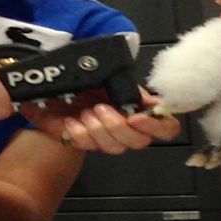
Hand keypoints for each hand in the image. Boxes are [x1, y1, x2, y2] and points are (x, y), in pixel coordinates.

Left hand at [22, 89, 180, 153]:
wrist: (54, 84)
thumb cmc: (85, 75)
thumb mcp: (107, 72)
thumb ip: (126, 84)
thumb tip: (141, 97)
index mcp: (138, 106)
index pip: (166, 126)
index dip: (156, 126)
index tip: (135, 118)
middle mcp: (127, 125)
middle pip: (140, 141)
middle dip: (118, 126)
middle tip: (99, 108)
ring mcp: (108, 137)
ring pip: (116, 148)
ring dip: (99, 130)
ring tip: (84, 112)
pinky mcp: (87, 144)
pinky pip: (88, 147)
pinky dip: (79, 134)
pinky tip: (71, 122)